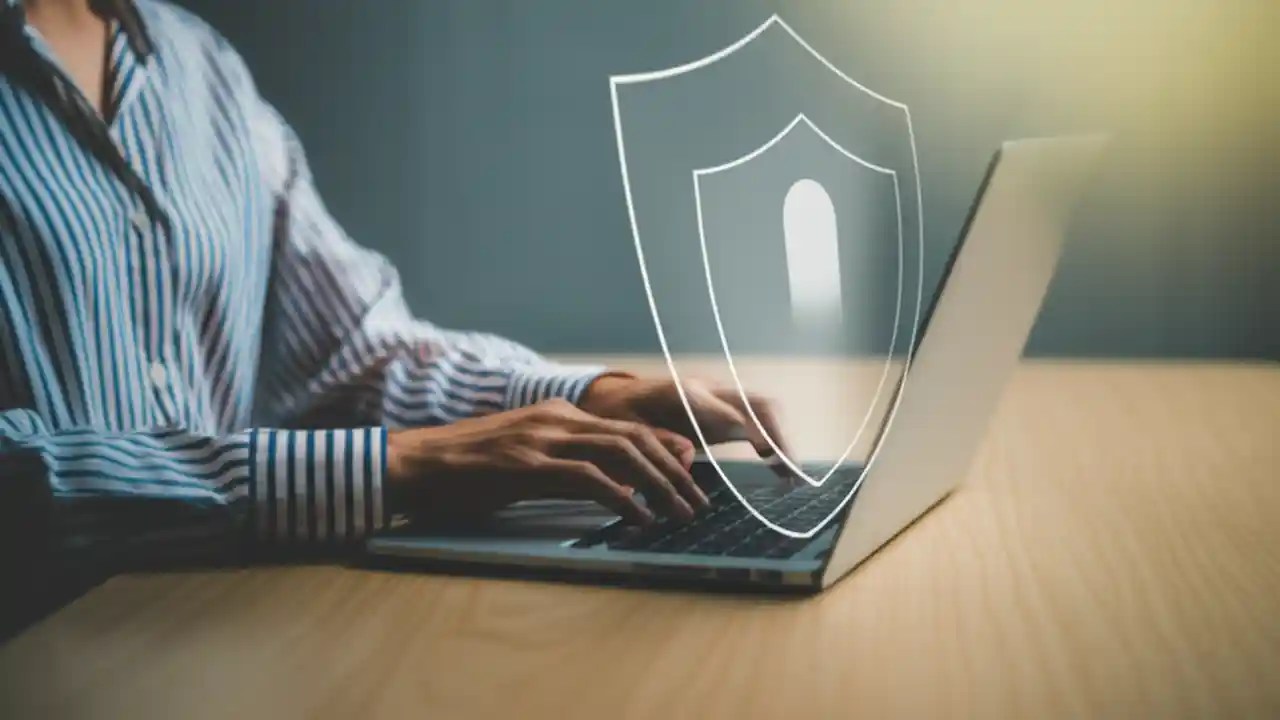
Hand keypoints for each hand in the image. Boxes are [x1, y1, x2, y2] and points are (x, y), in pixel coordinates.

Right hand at [385, 399, 706, 524]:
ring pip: (620, 453)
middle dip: (671, 470)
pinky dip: (622, 497)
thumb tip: (605, 485)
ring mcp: (543, 439)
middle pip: (633, 437)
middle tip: (695, 500)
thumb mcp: (520, 456)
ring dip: (657, 485)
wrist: (415, 463)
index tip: (689, 471)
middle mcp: (556, 418)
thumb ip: (562, 463)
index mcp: (557, 413)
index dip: (664, 448)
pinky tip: (638, 516)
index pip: (626, 425)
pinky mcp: (528, 465)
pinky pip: (589, 478)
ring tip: (677, 512)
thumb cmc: (464, 468)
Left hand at [579, 375, 788, 460]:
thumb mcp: (625, 431)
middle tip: (792, 474)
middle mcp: (708, 391)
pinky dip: (773, 440)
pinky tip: (779, 468)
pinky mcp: (720, 410)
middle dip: (780, 436)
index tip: (772, 457)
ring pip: (763, 409)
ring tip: (792, 476)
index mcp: (683, 396)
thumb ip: (656, 441)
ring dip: (782, 439)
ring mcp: (717, 398)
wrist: (613, 398)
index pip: (728, 411)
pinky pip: (756, 419)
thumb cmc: (616, 417)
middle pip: (758, 404)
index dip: (754, 431)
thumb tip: (688, 458)